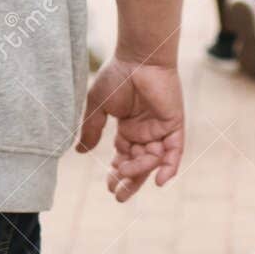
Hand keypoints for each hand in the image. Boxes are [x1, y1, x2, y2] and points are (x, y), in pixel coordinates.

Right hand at [77, 59, 184, 201]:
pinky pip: (175, 151)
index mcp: (127, 129)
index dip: (116, 173)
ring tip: (125, 172)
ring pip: (153, 159)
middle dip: (129, 181)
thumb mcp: (98, 107)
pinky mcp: (174, 124)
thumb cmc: (117, 76)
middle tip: (119, 196)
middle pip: (139, 164)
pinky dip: (169, 166)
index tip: (108, 186)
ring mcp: (160, 129)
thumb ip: (92, 130)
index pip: (123, 158)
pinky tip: (160, 181)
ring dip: (141, 170)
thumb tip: (80, 152)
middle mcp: (144, 132)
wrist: (139, 57)